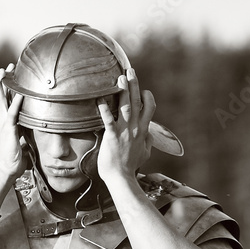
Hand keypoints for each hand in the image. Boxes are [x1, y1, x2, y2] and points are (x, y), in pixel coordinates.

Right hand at [0, 64, 27, 179]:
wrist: (5, 170)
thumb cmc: (13, 159)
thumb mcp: (21, 144)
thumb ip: (25, 136)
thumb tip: (31, 134)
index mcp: (5, 123)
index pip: (5, 101)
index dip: (7, 89)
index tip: (10, 77)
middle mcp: (2, 121)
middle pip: (0, 96)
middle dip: (2, 80)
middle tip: (6, 67)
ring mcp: (4, 124)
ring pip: (2, 100)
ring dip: (5, 85)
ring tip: (7, 71)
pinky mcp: (9, 130)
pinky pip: (12, 113)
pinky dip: (16, 103)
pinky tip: (20, 94)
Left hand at [96, 67, 155, 185]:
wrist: (122, 178)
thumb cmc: (131, 166)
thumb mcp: (145, 154)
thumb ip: (147, 142)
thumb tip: (149, 136)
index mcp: (143, 130)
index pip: (149, 108)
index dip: (147, 97)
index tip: (143, 89)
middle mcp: (135, 128)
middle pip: (137, 101)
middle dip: (134, 84)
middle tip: (130, 70)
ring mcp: (124, 131)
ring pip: (126, 106)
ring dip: (123, 90)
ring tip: (120, 77)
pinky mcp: (112, 137)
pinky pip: (108, 120)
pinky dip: (104, 109)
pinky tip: (99, 99)